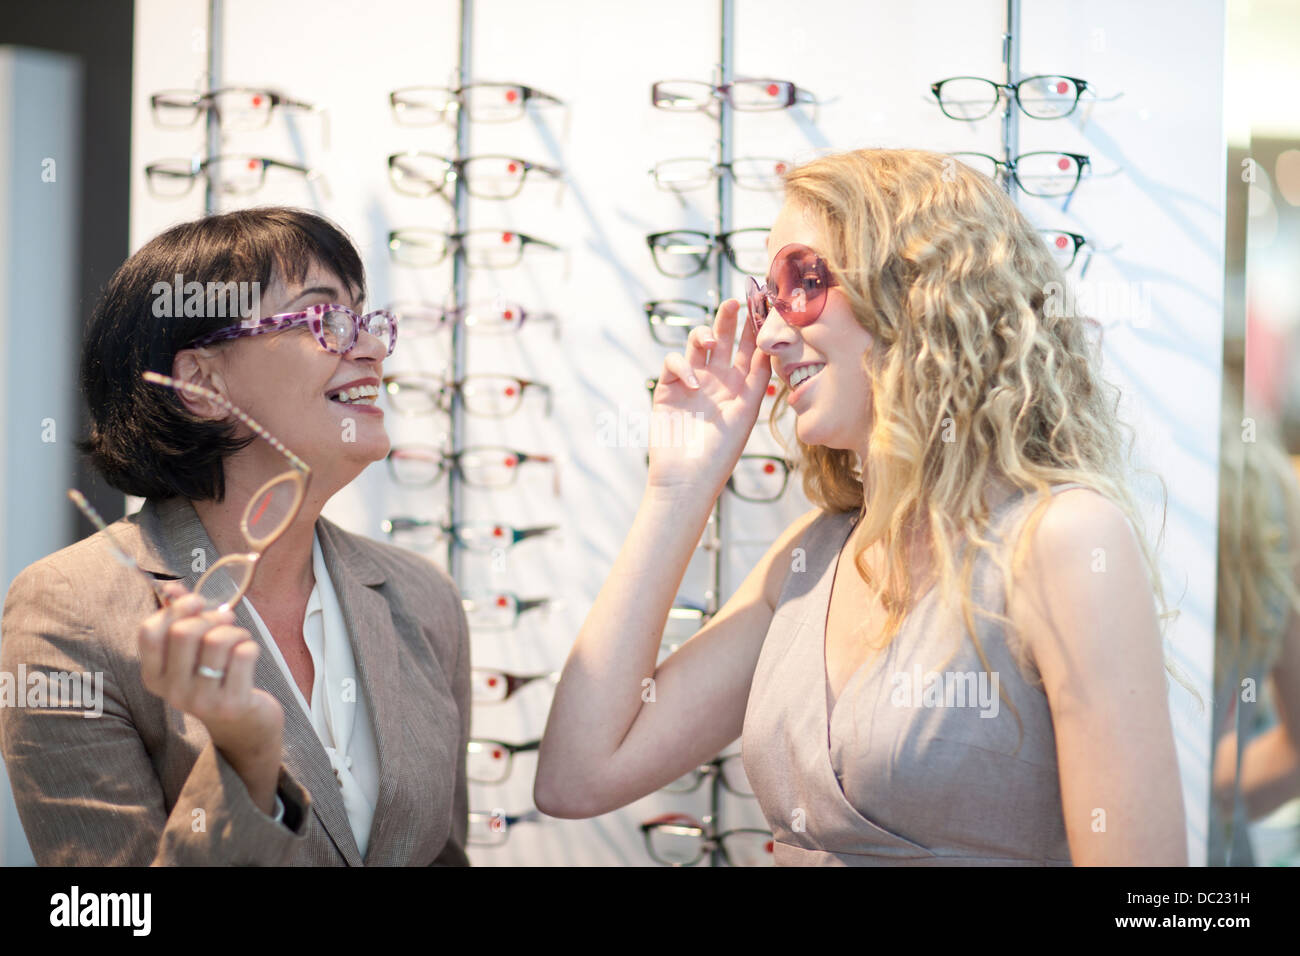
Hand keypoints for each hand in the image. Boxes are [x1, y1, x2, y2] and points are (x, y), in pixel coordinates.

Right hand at [139, 583, 283, 784]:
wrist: (244, 725)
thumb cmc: (216, 677)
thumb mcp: (192, 652)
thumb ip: (179, 618)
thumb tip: (172, 588)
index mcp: (154, 676)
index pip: (150, 631)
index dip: (176, 608)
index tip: (197, 604)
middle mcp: (172, 692)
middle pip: (185, 631)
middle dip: (211, 617)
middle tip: (225, 622)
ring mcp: (201, 701)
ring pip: (217, 640)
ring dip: (234, 631)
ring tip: (239, 639)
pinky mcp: (231, 704)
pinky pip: (243, 653)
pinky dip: (250, 645)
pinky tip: (248, 654)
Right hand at [648, 298, 771, 496]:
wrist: (688, 479)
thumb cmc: (721, 453)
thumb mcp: (747, 413)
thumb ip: (758, 379)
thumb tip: (772, 344)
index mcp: (741, 387)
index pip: (751, 350)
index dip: (755, 328)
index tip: (763, 307)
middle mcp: (718, 381)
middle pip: (725, 340)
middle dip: (729, 320)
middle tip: (736, 302)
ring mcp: (692, 382)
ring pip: (697, 344)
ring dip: (705, 333)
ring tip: (711, 341)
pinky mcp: (668, 388)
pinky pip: (674, 362)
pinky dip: (682, 366)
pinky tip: (693, 383)